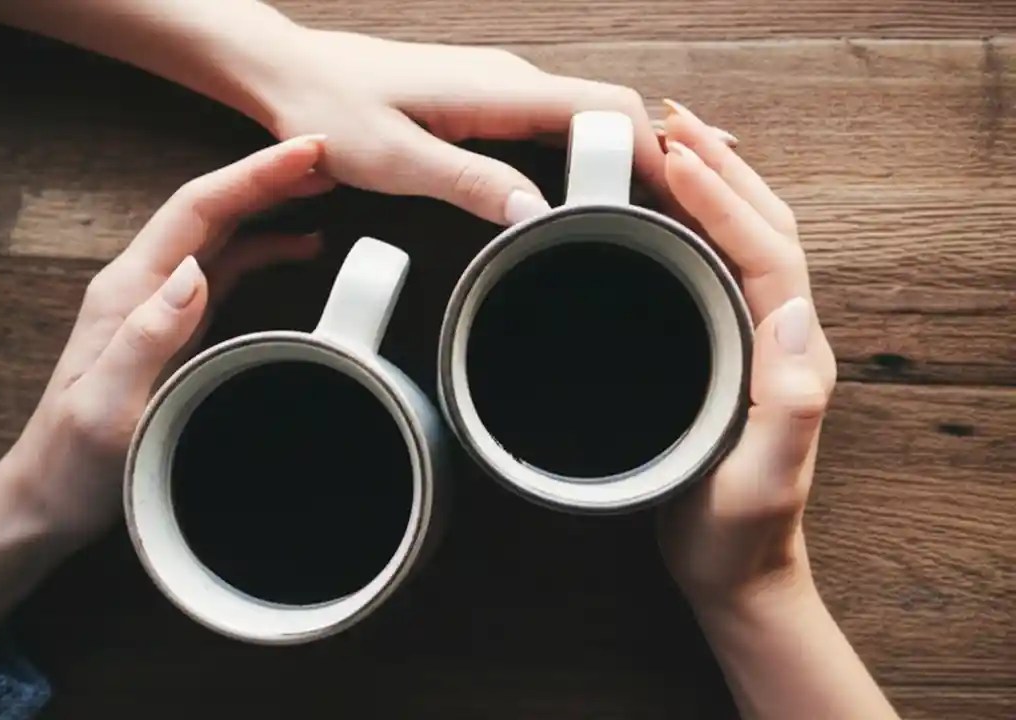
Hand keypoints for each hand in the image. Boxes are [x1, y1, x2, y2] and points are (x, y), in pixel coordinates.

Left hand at [6, 135, 332, 542]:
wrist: (48, 497)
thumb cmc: (72, 461)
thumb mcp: (106, 407)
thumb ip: (146, 338)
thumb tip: (196, 272)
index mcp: (129, 292)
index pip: (197, 210)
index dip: (253, 175)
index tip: (306, 152)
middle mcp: (143, 286)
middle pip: (212, 208)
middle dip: (268, 176)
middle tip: (329, 157)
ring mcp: (159, 305)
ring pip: (222, 234)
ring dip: (270, 205)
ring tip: (324, 188)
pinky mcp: (175, 328)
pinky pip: (227, 270)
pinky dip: (266, 249)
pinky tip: (300, 247)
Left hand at [253, 27, 667, 225]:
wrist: (289, 73)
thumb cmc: (329, 112)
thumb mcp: (394, 159)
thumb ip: (468, 182)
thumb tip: (536, 213)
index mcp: (500, 89)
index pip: (607, 109)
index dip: (655, 153)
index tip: (684, 202)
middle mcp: (512, 81)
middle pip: (611, 113)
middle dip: (658, 161)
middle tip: (689, 221)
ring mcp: (501, 90)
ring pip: (588, 119)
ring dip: (627, 159)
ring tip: (663, 211)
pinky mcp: (485, 105)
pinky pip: (556, 126)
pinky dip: (591, 154)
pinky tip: (605, 183)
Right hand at [655, 101, 837, 608]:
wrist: (733, 571)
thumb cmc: (739, 531)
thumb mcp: (766, 476)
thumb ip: (791, 400)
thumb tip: (794, 308)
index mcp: (792, 356)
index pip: (765, 251)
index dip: (724, 197)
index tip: (675, 154)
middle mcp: (781, 338)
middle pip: (763, 227)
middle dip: (721, 168)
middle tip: (667, 123)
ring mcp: (754, 342)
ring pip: (742, 240)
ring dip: (710, 185)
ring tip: (663, 146)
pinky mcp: (726, 351)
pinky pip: (715, 269)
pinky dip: (691, 224)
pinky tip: (658, 213)